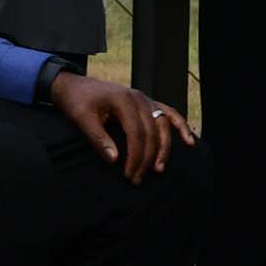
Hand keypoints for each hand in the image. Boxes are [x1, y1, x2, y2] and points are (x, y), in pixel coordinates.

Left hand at [45, 66, 189, 179]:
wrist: (75, 86)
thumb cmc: (77, 102)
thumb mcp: (82, 119)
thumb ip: (98, 138)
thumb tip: (115, 160)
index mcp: (124, 100)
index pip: (136, 133)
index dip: (135, 156)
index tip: (128, 174)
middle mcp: (139, 98)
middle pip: (151, 132)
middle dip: (147, 158)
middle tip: (137, 179)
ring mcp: (146, 100)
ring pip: (163, 126)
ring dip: (164, 148)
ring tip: (159, 169)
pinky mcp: (148, 104)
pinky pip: (169, 115)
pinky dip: (181, 127)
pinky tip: (190, 142)